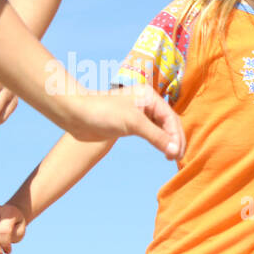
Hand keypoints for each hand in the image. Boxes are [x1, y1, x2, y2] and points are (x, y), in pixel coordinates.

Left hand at [66, 85, 184, 160]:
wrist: (76, 115)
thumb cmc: (103, 113)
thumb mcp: (133, 123)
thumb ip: (156, 136)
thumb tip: (174, 150)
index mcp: (149, 96)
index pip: (171, 118)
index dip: (176, 136)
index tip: (176, 154)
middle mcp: (146, 103)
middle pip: (168, 123)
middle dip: (174, 140)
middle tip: (176, 158)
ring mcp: (138, 113)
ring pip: (160, 128)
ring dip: (167, 142)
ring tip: (170, 157)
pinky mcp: (129, 124)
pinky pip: (150, 132)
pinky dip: (157, 142)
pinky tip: (160, 151)